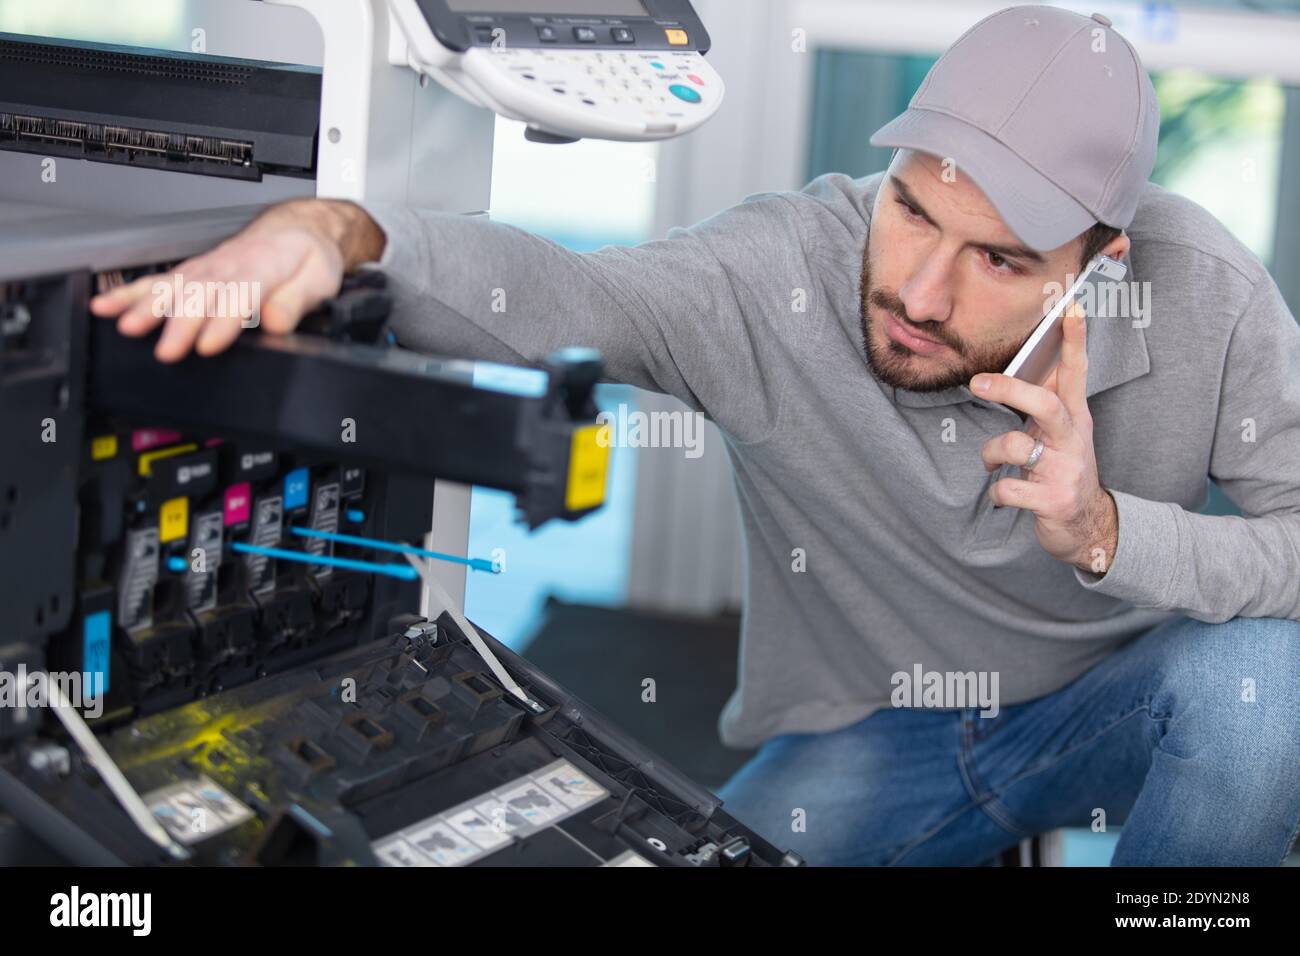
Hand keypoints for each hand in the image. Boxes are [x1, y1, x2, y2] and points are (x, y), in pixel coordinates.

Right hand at [89, 199, 385, 362]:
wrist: (297, 231)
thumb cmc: (308, 257)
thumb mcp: (319, 279)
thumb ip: (297, 301)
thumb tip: (275, 323)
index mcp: (264, 265)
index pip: (241, 296)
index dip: (223, 322)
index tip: (208, 345)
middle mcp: (230, 264)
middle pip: (202, 294)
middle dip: (182, 322)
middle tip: (166, 349)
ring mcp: (207, 267)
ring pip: (175, 285)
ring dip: (150, 306)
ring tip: (129, 327)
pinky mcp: (193, 273)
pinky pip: (158, 280)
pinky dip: (130, 293)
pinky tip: (108, 307)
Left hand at [971, 305, 1118, 573]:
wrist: (1089, 526)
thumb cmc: (1063, 471)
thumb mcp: (1060, 436)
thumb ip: (1043, 406)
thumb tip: (1011, 371)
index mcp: (1075, 419)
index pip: (1077, 374)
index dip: (1075, 342)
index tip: (1072, 308)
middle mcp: (1074, 439)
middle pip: (1045, 404)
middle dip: (1010, 389)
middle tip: (977, 382)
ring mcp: (1066, 470)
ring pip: (1016, 447)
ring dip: (992, 454)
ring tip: (991, 462)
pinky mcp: (1053, 500)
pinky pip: (1007, 489)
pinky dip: (997, 493)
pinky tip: (1005, 496)